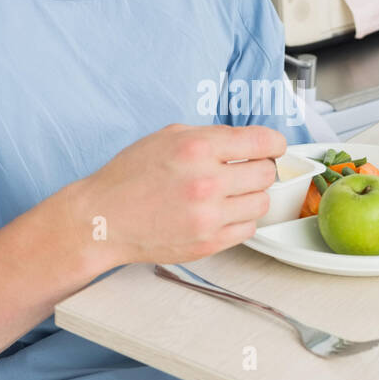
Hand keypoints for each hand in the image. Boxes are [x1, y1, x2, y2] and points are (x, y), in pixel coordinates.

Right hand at [67, 122, 286, 269]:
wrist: (104, 218)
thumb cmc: (130, 177)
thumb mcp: (168, 137)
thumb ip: (211, 136)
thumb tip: (248, 142)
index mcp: (198, 148)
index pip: (263, 142)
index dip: (274, 143)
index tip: (273, 147)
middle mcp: (207, 182)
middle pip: (266, 174)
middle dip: (259, 169)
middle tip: (243, 171)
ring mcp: (209, 216)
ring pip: (261, 203)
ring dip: (250, 195)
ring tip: (229, 193)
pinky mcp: (208, 243)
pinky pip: (248, 229)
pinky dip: (240, 219)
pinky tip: (221, 212)